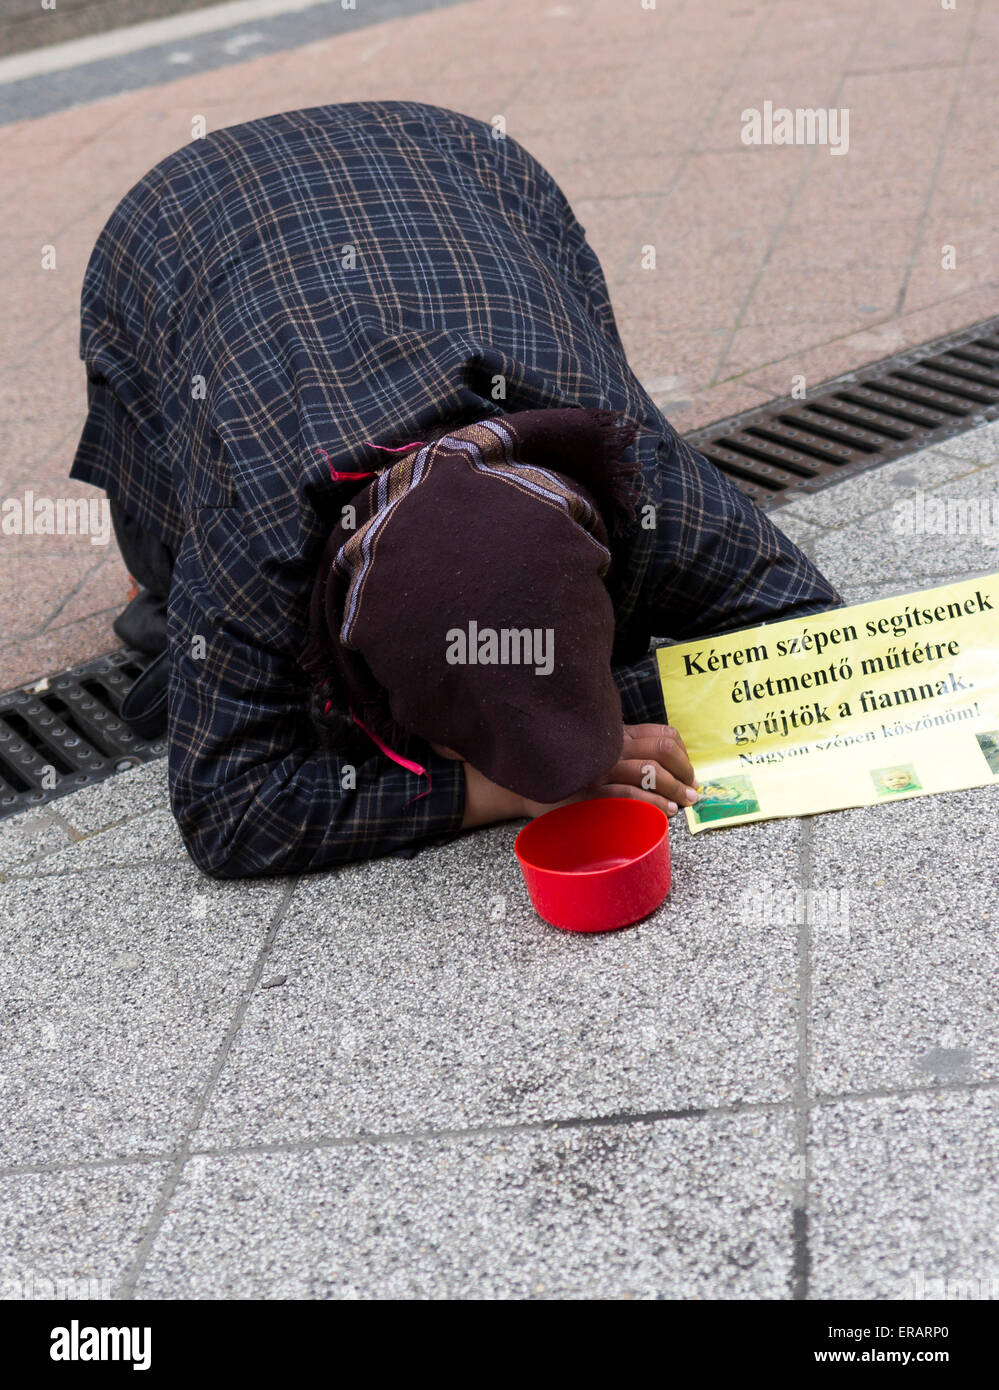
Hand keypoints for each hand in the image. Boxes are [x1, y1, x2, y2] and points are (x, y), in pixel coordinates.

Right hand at [521, 723, 698, 820]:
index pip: (663, 734)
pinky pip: (631, 793)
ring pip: (652, 770)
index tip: (688, 772)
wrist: (525, 783)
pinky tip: (666, 810)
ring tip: (685, 801)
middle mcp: (612, 744)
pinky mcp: (591, 788)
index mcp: (616, 732)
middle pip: (663, 750)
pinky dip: (655, 802)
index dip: (683, 754)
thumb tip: (660, 765)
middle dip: (685, 771)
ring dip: (675, 788)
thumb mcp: (593, 748)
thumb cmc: (564, 768)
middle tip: (692, 789)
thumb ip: (620, 747)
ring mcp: (602, 766)